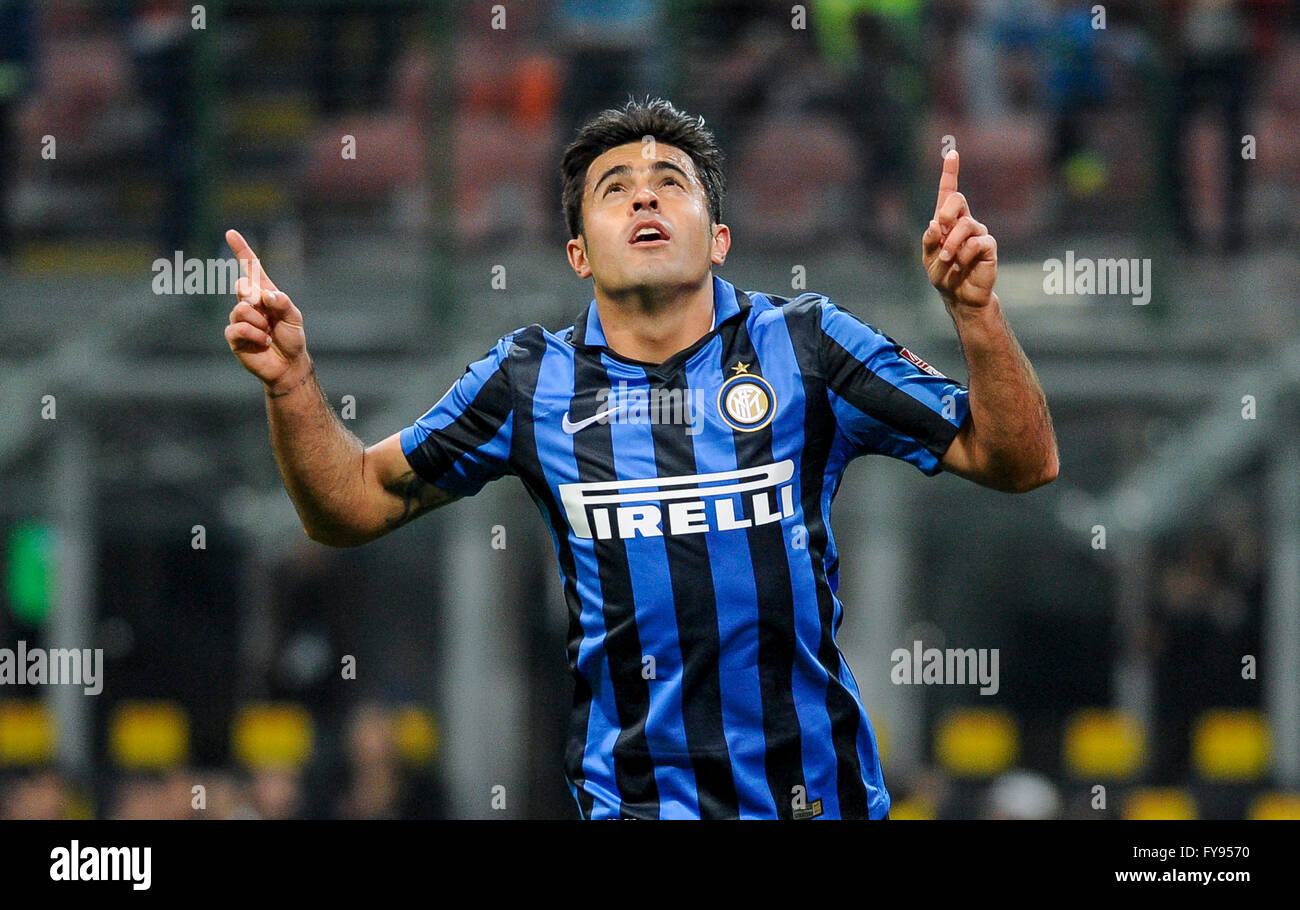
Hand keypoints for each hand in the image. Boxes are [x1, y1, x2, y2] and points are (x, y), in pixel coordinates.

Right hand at [224, 229, 310, 393]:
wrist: (288, 365)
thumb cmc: (291, 338)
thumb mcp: (294, 317)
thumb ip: (282, 302)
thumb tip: (265, 295)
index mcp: (264, 294)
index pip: (252, 269)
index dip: (242, 251)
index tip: (231, 233)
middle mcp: (249, 303)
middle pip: (242, 286)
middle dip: (255, 297)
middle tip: (267, 313)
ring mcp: (240, 319)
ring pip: (241, 309)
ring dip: (259, 323)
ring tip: (268, 334)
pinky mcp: (234, 336)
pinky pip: (238, 328)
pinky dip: (255, 335)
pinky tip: (264, 343)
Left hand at [921, 151, 996, 309]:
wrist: (960, 296)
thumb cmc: (944, 276)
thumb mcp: (928, 258)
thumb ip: (928, 240)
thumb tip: (934, 223)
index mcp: (948, 221)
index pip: (949, 193)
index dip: (950, 173)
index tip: (952, 153)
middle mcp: (965, 222)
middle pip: (958, 199)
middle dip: (946, 213)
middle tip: (940, 231)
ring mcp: (978, 232)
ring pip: (965, 225)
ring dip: (951, 244)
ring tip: (947, 259)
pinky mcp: (988, 246)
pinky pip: (976, 243)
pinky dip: (964, 255)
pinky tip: (962, 264)